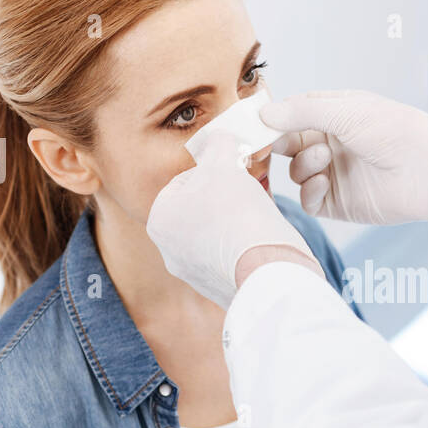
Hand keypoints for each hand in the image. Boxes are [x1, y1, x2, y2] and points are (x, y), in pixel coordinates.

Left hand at [146, 131, 322, 308]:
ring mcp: (195, 274)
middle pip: (200, 209)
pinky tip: (260, 240)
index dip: (213, 171)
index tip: (234, 172)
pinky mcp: (220, 289)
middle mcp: (170, 252)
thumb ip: (216, 145)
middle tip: (247, 192)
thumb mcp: (223, 164)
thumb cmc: (239, 215)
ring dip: (236, 222)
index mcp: (159, 221)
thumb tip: (218, 138)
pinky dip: (246, 246)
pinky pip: (232, 257)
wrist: (268, 270)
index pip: (184, 181)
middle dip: (224, 197)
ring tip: (257, 217)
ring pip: (216, 233)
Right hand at [260, 90, 427, 224]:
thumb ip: (301, 112)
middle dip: (277, 146)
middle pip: (286, 146)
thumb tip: (263, 114)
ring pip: (295, 173)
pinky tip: (326, 181)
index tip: (253, 125)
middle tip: (269, 146)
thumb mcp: (345, 110)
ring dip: (302, 165)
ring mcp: (333, 174)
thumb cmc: (395, 130)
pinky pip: (308, 200)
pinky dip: (310, 191)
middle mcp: (329, 144)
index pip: (289, 116)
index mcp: (332, 116)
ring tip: (324, 157)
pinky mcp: (338, 203)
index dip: (271, 121)